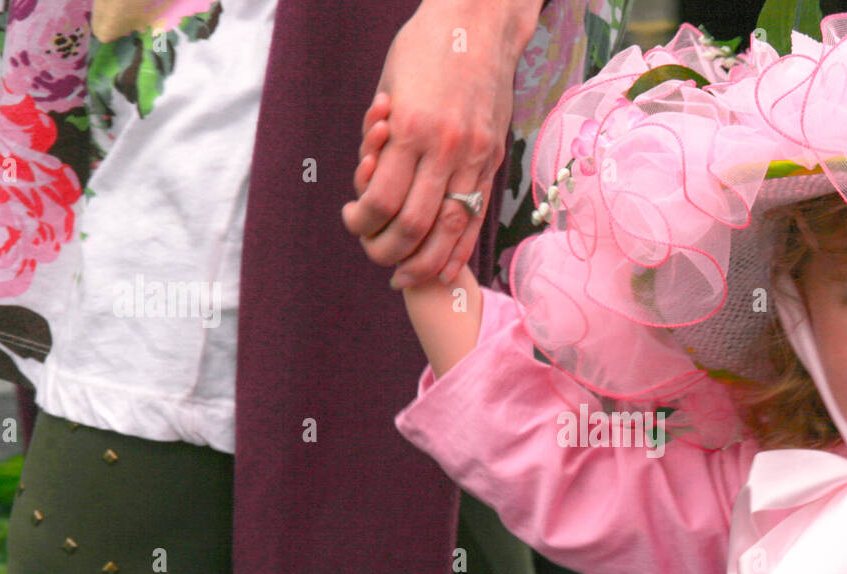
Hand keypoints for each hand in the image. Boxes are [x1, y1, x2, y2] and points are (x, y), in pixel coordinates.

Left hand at [343, 0, 540, 287]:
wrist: (479, 23)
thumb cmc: (423, 49)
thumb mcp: (389, 87)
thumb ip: (382, 140)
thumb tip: (373, 186)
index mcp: (410, 127)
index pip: (381, 200)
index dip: (362, 223)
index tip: (353, 221)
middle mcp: (445, 147)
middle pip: (414, 224)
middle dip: (388, 251)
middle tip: (375, 256)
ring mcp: (475, 155)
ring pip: (450, 229)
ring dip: (425, 262)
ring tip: (406, 276)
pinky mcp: (493, 159)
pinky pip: (477, 216)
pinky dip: (459, 248)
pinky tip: (445, 269)